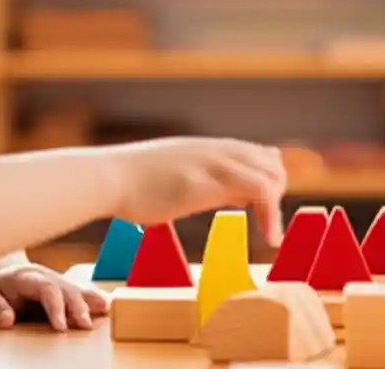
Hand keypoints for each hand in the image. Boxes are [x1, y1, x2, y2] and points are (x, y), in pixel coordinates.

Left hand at [0, 263, 109, 331]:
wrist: (5, 276)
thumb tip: (7, 320)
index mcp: (27, 277)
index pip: (45, 288)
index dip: (56, 306)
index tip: (61, 327)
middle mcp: (47, 276)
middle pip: (67, 288)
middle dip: (77, 307)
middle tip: (85, 326)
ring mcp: (59, 281)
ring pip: (78, 289)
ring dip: (91, 302)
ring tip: (105, 313)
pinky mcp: (66, 290)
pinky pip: (84, 292)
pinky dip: (96, 299)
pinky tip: (109, 307)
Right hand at [108, 138, 286, 245]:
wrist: (107, 177)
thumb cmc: (132, 182)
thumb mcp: (175, 170)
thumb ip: (200, 176)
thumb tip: (226, 192)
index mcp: (207, 148)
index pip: (260, 154)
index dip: (269, 181)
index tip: (262, 211)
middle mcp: (216, 150)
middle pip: (273, 163)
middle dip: (277, 195)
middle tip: (267, 225)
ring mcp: (213, 163)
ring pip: (271, 174)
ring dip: (276, 208)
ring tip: (270, 234)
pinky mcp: (207, 182)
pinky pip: (259, 190)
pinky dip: (271, 215)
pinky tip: (267, 237)